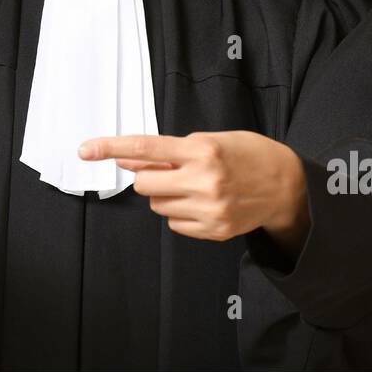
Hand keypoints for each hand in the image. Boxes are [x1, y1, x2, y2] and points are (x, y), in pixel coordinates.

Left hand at [78, 132, 309, 248]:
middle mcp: (204, 180)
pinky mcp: (213, 230)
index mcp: (202, 151)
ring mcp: (209, 209)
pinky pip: (174, 223)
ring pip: (157, 205)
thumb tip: (130, 158)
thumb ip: (169, 152)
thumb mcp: (210, 141)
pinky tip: (203, 203)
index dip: (111, 147)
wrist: (286, 185)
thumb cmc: (248, 155)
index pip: (145, 147)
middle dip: (150, 176)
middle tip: (171, 171)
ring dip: (166, 195)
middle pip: (144, 183)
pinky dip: (180, 213)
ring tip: (194, 186)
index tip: (85, 149)